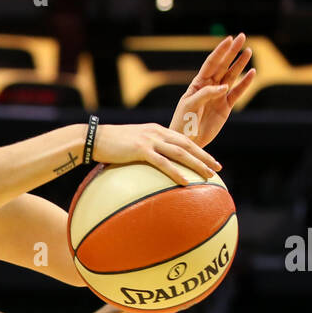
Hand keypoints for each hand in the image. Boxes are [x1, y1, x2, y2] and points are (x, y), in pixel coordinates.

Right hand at [93, 122, 220, 186]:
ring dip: (196, 164)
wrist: (94, 138)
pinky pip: (162, 162)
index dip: (199, 150)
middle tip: (217, 168)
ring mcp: (149, 140)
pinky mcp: (140, 149)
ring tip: (209, 175)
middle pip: (187, 144)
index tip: (210, 161)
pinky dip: (175, 172)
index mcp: (157, 131)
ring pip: (179, 152)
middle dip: (204, 157)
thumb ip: (144, 151)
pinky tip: (185, 181)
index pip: (183, 139)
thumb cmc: (109, 145)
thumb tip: (151, 165)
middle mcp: (157, 132)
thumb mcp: (131, 145)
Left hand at [169, 33, 255, 147]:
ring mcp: (219, 96)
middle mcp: (210, 87)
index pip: (211, 63)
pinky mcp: (226, 107)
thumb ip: (206, 94)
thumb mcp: (190, 106)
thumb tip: (224, 86)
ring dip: (240, 64)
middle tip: (242, 37)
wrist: (187, 141)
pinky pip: (238, 92)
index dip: (220, 51)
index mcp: (198, 84)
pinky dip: (245, 83)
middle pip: (223, 66)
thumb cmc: (183, 122)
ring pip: (232, 76)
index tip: (229, 39)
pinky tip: (252, 73)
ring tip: (249, 51)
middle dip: (232, 51)